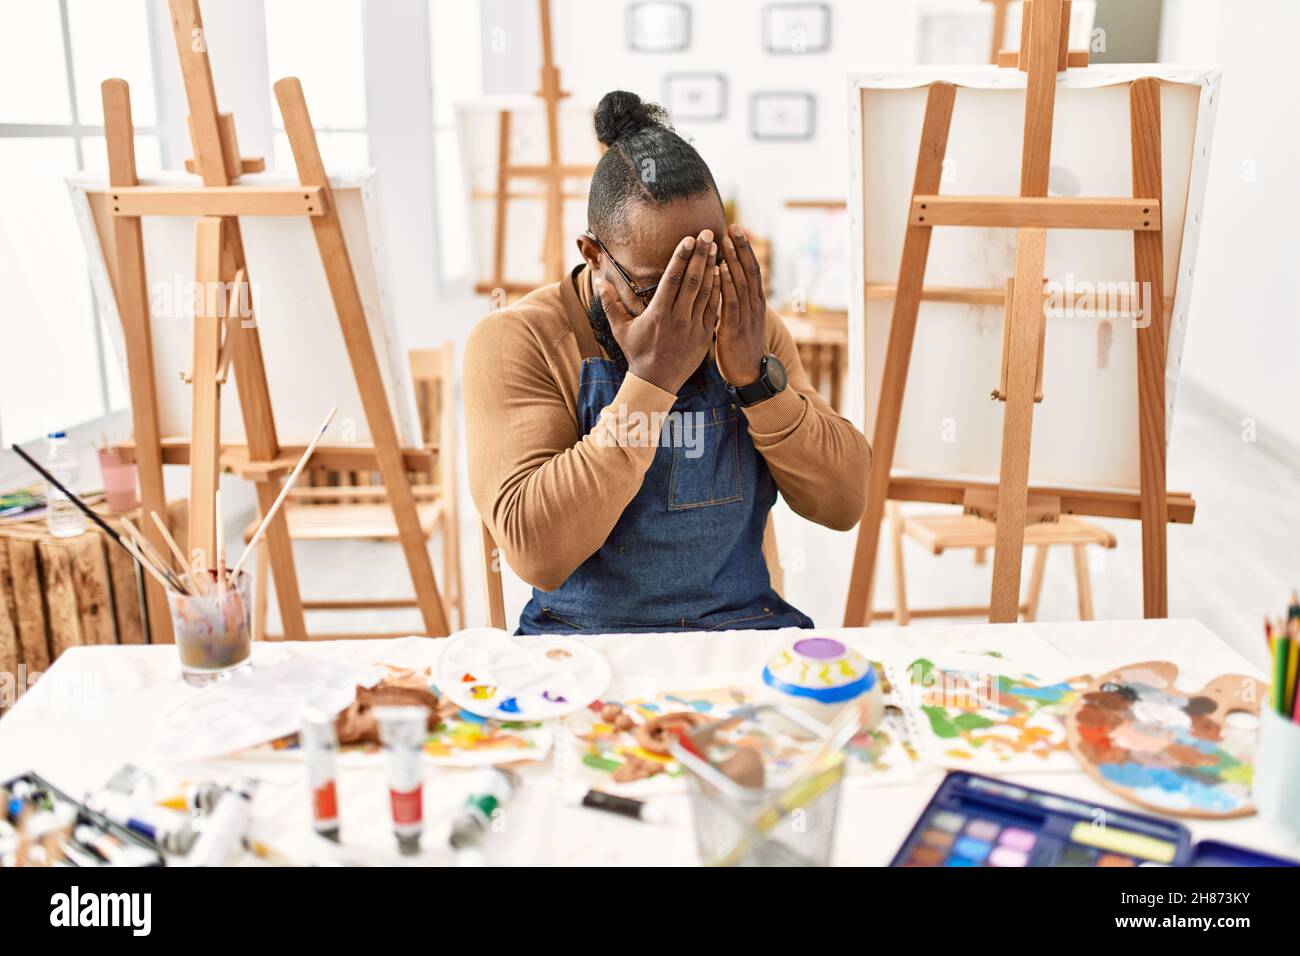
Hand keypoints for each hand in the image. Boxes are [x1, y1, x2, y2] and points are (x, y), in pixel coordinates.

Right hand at [596, 229, 719, 393]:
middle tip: (708, 233)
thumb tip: (599, 280)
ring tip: (716, 247)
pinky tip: (723, 272)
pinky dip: (719, 289)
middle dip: (701, 255)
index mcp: (658, 314)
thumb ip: (611, 303)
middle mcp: (678, 319)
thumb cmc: (637, 352)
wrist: (656, 381)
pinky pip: (714, 308)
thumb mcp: (620, 329)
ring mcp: (694, 327)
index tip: (689, 239)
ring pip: (706, 292)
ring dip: (712, 268)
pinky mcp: (705, 335)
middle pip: (692, 281)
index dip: (681, 257)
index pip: (672, 279)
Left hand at [716, 223, 766, 385]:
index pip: (751, 269)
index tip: (736, 229)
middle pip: (749, 270)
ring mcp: (746, 316)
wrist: (749, 373)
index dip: (745, 249)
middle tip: (733, 226)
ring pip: (741, 282)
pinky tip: (721, 269)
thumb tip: (724, 284)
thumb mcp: (740, 320)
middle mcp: (753, 305)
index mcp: (754, 302)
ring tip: (725, 241)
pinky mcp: (734, 328)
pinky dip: (727, 283)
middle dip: (741, 248)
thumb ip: (734, 301)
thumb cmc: (740, 346)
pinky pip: (731, 302)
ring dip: (734, 260)